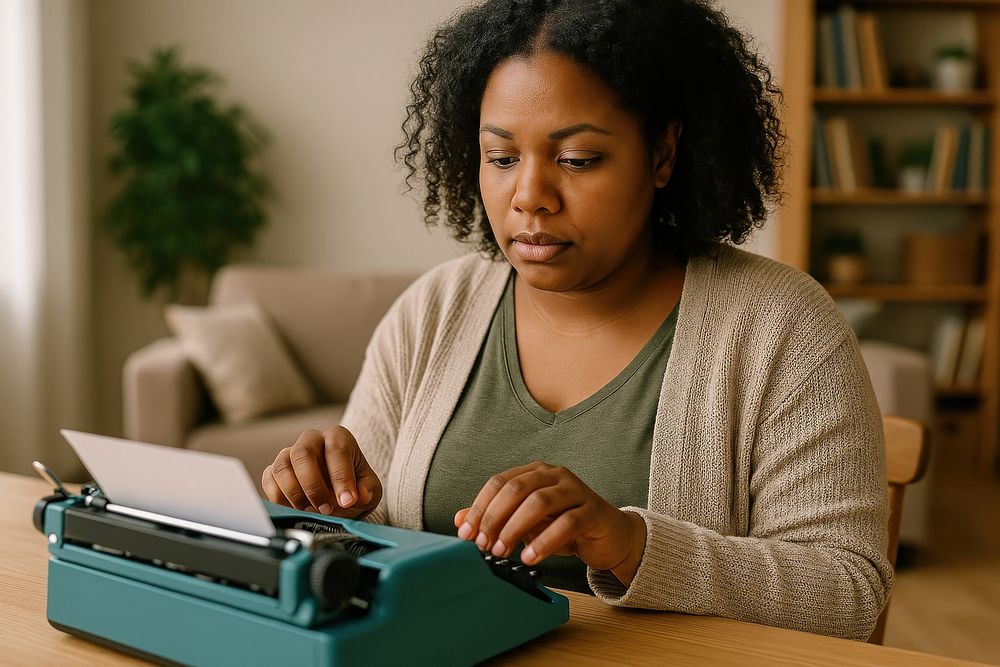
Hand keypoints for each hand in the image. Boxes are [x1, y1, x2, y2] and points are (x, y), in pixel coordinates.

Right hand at [262, 426, 381, 518]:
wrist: (338, 495)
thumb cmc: (354, 486)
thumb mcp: (369, 488)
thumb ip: (367, 489)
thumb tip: (360, 495)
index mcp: (338, 437)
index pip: (337, 450)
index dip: (341, 477)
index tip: (347, 500)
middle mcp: (312, 439)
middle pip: (303, 454)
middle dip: (313, 486)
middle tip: (326, 509)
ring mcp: (290, 453)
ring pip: (282, 467)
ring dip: (295, 494)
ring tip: (311, 511)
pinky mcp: (275, 469)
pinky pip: (269, 479)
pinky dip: (279, 497)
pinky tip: (295, 509)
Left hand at [453, 461, 646, 584]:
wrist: (609, 537)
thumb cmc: (564, 526)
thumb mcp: (526, 522)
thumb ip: (495, 518)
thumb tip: (459, 519)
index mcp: (535, 472)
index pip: (499, 482)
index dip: (479, 507)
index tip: (466, 533)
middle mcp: (555, 475)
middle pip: (516, 489)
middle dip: (494, 517)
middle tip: (484, 544)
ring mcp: (575, 490)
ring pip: (539, 502)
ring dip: (515, 528)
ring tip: (503, 550)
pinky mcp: (593, 511)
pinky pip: (566, 523)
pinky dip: (544, 541)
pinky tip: (530, 557)